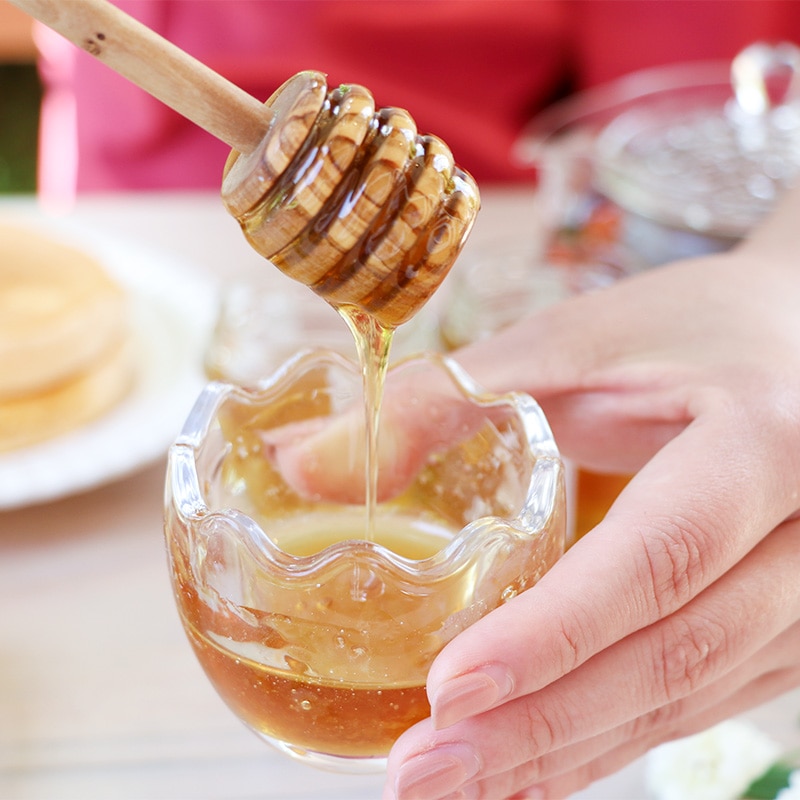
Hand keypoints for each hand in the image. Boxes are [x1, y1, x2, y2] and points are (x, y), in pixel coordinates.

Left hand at [382, 188, 799, 798]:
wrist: (787, 343)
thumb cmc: (680, 331)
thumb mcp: (570, 346)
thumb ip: (443, 400)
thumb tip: (302, 464)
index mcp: (760, 444)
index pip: (658, 557)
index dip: (554, 631)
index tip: (447, 689)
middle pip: (674, 656)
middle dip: (543, 725)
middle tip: (423, 769)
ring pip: (684, 699)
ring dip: (565, 751)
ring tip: (453, 784)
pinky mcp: (778, 627)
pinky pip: (693, 701)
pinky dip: (605, 739)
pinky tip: (530, 769)